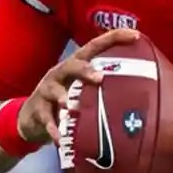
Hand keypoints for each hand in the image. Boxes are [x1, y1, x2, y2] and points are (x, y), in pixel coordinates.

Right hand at [17, 28, 139, 143]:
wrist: (29, 119)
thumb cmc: (65, 101)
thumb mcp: (82, 89)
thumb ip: (104, 87)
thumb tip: (142, 91)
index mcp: (75, 66)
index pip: (95, 46)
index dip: (114, 38)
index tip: (135, 34)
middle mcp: (60, 74)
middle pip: (72, 65)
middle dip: (85, 70)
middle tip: (100, 78)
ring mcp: (47, 92)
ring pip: (54, 90)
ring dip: (63, 97)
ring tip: (72, 107)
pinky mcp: (38, 111)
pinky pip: (45, 119)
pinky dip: (53, 128)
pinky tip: (59, 137)